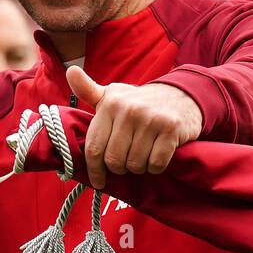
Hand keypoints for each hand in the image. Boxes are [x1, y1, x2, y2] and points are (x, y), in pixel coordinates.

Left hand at [66, 65, 202, 189]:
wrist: (181, 96)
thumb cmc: (140, 103)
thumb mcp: (113, 95)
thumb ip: (89, 90)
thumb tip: (71, 71)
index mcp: (110, 104)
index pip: (94, 148)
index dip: (94, 170)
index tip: (98, 181)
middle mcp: (129, 110)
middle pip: (114, 161)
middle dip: (120, 168)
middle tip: (127, 162)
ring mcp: (151, 119)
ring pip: (135, 165)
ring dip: (139, 168)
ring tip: (142, 155)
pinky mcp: (171, 129)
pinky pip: (156, 164)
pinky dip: (156, 167)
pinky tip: (157, 155)